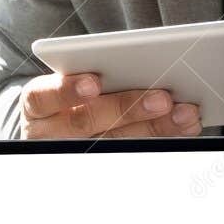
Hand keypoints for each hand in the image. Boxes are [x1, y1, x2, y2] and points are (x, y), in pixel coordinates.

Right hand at [20, 71, 200, 138]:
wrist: (57, 134)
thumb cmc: (68, 98)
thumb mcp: (66, 84)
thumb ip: (90, 73)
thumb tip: (142, 62)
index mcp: (38, 104)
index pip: (43, 96)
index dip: (66, 90)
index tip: (93, 83)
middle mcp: (51, 132)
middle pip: (86, 121)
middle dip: (126, 108)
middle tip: (162, 98)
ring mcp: (77, 151)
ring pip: (113, 141)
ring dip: (154, 128)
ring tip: (185, 114)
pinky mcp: (100, 160)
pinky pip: (132, 153)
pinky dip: (161, 139)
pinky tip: (185, 128)